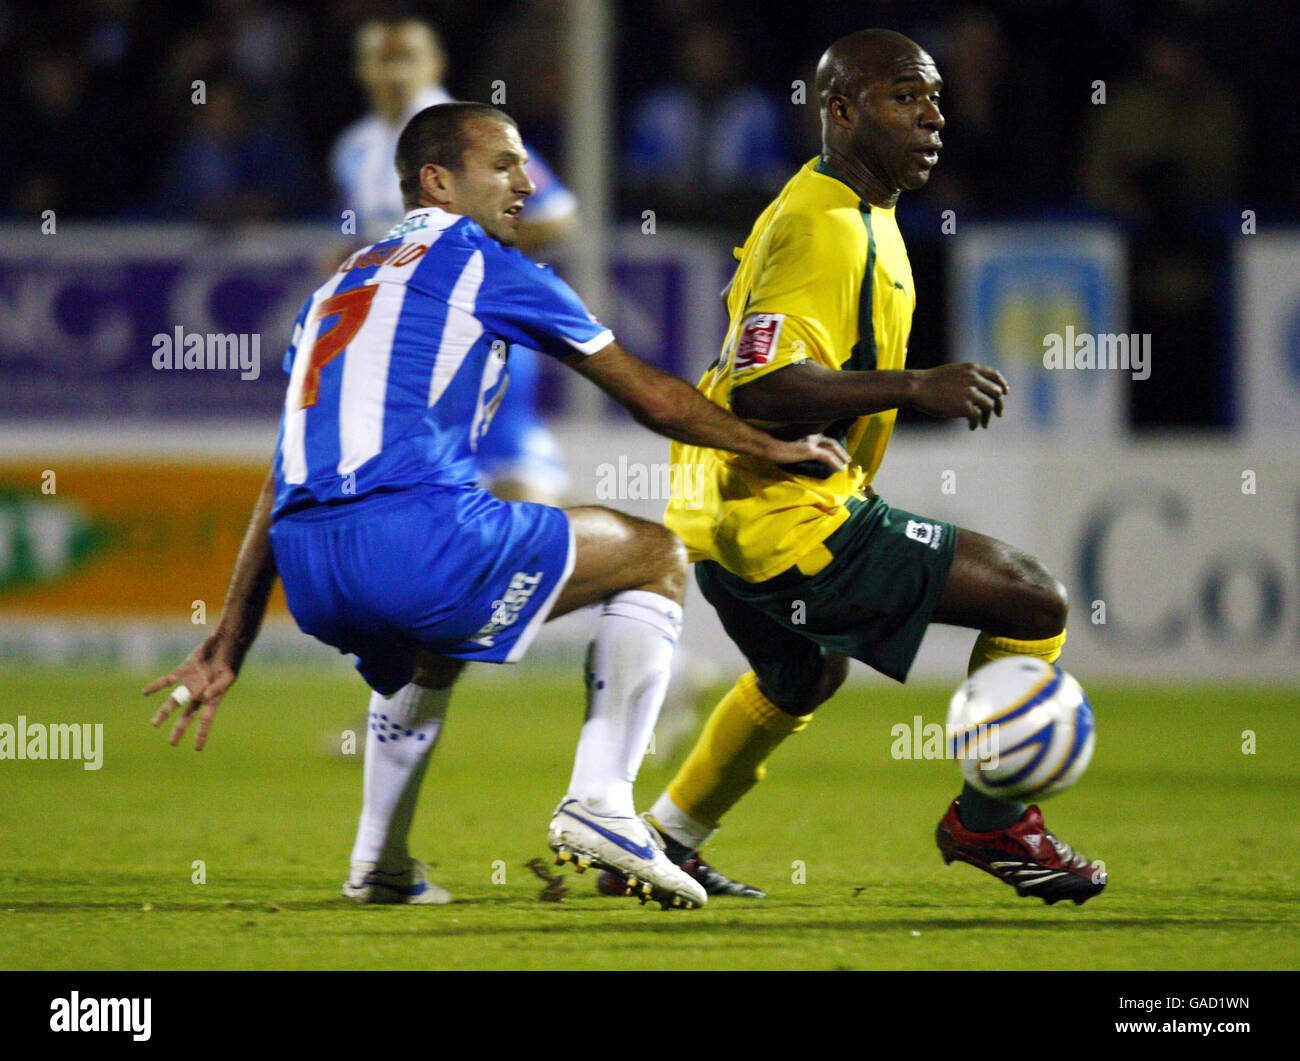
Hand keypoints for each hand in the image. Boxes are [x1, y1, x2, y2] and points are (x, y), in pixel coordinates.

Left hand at [142, 633, 242, 749]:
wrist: (226, 643)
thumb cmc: (232, 660)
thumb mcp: (228, 676)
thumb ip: (217, 688)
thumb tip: (203, 697)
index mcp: (213, 698)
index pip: (206, 720)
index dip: (202, 734)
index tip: (197, 748)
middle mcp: (200, 693)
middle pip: (188, 715)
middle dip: (180, 729)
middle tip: (172, 743)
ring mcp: (191, 683)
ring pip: (175, 701)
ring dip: (165, 712)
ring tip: (154, 724)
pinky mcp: (184, 670)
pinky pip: (168, 680)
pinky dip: (157, 686)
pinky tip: (146, 692)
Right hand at [766, 433, 850, 475]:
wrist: (764, 443)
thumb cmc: (768, 442)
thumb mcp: (783, 440)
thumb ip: (793, 442)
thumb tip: (795, 450)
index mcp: (803, 430)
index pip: (820, 435)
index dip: (828, 443)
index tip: (833, 450)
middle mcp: (809, 432)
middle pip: (829, 441)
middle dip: (839, 450)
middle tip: (845, 458)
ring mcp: (810, 440)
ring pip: (832, 447)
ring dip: (841, 456)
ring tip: (845, 464)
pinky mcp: (810, 450)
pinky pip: (827, 457)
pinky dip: (836, 462)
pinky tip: (840, 469)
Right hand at [910, 363, 1008, 429]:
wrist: (918, 387)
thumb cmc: (931, 381)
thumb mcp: (953, 372)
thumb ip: (967, 377)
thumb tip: (978, 388)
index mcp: (972, 369)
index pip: (995, 375)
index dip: (1002, 384)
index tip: (1005, 393)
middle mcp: (974, 379)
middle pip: (996, 392)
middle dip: (998, 404)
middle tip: (998, 414)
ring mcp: (969, 392)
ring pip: (989, 406)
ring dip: (988, 417)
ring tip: (984, 424)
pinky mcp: (963, 406)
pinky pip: (977, 416)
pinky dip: (976, 423)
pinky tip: (972, 427)